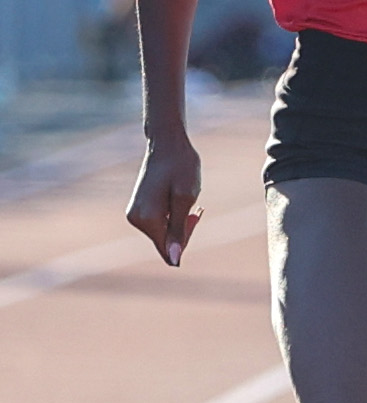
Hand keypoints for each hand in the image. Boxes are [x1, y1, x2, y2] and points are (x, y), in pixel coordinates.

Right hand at [126, 135, 203, 266]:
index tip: (193, 216)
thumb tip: (173, 259)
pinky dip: (174, 215)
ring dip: (181, 221)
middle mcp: (135, 219)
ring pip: (164, 232)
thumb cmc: (181, 167)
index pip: (167, 250)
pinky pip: (161, 223)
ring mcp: (135, 214)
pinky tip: (180, 198)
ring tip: (187, 199)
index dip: (185, 241)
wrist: (167, 144)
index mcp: (146, 219)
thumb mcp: (186, 198)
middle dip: (184, 229)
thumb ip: (179, 229)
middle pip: (166, 242)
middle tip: (195, 207)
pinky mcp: (140, 208)